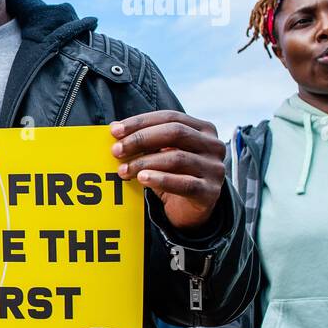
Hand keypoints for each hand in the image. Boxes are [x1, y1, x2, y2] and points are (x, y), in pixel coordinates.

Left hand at [110, 110, 224, 231]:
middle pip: (175, 133)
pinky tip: (142, 179)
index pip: (170, 117)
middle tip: (116, 150)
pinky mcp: (210, 192)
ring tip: (123, 170)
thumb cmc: (173, 175)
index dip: (141, 122)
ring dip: (144, 163)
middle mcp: (213, 145)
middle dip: (141, 139)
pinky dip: (161, 180)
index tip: (115, 131)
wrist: (191, 209)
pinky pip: (184, 184)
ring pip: (177, 158)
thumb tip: (114, 127)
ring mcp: (214, 169)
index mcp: (203, 129)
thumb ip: (143, 139)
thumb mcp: (159, 154)